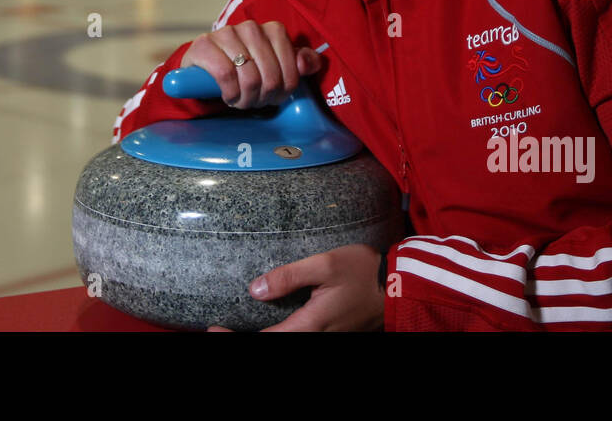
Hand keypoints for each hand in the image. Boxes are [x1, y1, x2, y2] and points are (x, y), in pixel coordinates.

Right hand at [180, 20, 321, 109]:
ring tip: (241, 100)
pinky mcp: (205, 44)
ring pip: (249, 76)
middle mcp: (251, 27)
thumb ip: (298, 62)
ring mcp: (227, 33)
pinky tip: (228, 95)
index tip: (273, 97)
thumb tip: (308, 64)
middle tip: (255, 102)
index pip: (291, 69)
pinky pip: (225, 74)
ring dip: (246, 97)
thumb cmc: (244, 66)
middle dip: (264, 96)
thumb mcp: (275, 65)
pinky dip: (230, 92)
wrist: (205, 64)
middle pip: (270, 75)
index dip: (283, 90)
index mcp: (273, 30)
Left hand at [206, 244, 384, 331]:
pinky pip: (296, 338)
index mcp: (310, 326)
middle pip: (273, 346)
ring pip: (286, 343)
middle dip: (242, 339)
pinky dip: (277, 334)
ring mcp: (324, 340)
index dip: (234, 338)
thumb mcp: (326, 265)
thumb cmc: (365, 272)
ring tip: (236, 328)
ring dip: (261, 337)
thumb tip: (255, 290)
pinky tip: (266, 325)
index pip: (264, 341)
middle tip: (216, 330)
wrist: (399, 287)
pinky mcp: (329, 335)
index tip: (212, 329)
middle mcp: (316, 339)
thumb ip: (289, 277)